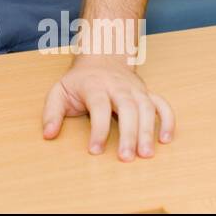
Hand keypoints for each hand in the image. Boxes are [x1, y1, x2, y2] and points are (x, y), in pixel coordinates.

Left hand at [41, 54, 173, 160]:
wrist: (101, 57)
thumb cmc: (79, 81)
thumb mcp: (59, 92)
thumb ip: (52, 113)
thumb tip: (48, 134)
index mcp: (95, 86)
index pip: (99, 107)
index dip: (98, 129)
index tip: (95, 151)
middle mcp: (118, 86)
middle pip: (127, 108)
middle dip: (129, 133)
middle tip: (127, 158)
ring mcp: (135, 89)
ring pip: (147, 108)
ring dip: (149, 131)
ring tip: (146, 155)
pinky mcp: (147, 93)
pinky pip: (162, 104)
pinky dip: (167, 120)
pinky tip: (166, 140)